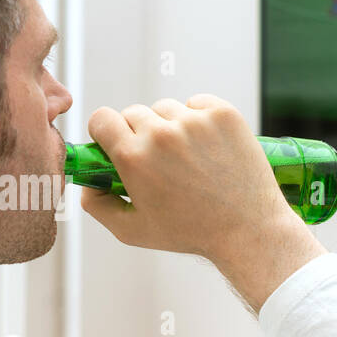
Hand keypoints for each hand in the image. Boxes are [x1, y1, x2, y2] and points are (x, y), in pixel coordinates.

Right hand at [79, 94, 324, 312]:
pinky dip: (198, 118)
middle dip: (138, 133)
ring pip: (165, 108)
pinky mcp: (222, 114)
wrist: (248, 229)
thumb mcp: (132, 231)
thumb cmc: (191, 233)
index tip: (115, 143)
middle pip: (132, 113)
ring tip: (186, 157)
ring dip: (169, 125)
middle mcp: (161, 133)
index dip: (105, 131)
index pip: (101, 118)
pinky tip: (206, 146)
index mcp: (133, 158)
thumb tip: (87, 183)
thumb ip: (98, 206)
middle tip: (157, 160)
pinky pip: (196, 103)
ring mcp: (194, 120)